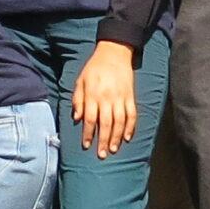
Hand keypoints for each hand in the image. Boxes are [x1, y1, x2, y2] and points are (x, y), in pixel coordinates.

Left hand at [72, 42, 137, 157]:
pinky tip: (128, 138)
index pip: (90, 118)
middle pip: (106, 124)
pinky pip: (132, 115)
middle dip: (104, 141)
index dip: (88, 134)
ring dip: (117, 138)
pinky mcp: (131, 96)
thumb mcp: (80, 81)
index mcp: (93, 94)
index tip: (86, 145)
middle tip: (102, 155)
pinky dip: (131, 127)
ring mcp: (121, 98)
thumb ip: (78, 99)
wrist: (114, 54)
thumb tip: (77, 118)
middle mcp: (107, 98)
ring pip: (120, 122)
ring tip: (114, 149)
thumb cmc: (94, 69)